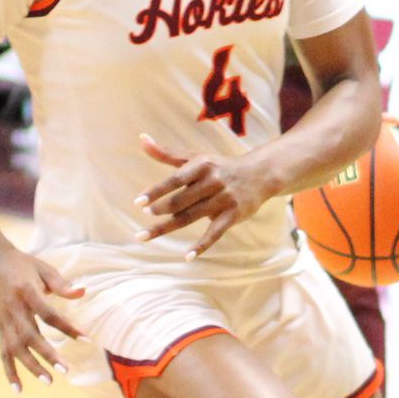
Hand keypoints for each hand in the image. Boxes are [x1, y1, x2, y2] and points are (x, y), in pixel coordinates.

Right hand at [0, 248, 85, 391]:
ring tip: (48, 381)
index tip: (85, 339)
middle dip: (47, 354)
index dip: (67, 327)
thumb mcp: (45, 269)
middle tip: (65, 370)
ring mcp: (3, 320)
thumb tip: (83, 292)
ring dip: (30, 366)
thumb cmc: (24, 265)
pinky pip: (3, 353)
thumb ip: (62, 284)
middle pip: (30, 336)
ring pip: (15, 348)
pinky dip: (9, 371)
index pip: (49, 314)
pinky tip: (19, 389)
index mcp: (27, 292)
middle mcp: (13, 309)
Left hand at [135, 134, 278, 258]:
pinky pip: (215, 233)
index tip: (138, 202)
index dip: (156, 191)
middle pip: (181, 201)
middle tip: (145, 217)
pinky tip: (187, 257)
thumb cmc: (219, 166)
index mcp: (202, 165)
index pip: (175, 179)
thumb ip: (167, 153)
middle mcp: (213, 181)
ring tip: (145, 235)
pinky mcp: (233, 215)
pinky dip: (201, 246)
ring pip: (191, 217)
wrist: (260, 174)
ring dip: (167, 227)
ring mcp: (224, 199)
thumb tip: (141, 140)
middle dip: (160, 210)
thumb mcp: (196, 157)